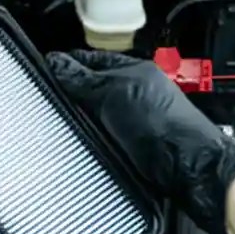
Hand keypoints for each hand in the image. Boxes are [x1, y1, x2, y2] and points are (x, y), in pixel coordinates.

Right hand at [46, 50, 234, 233]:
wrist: (191, 172)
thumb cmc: (166, 129)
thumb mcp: (115, 95)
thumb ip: (83, 79)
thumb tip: (56, 63)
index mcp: (135, 72)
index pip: (90, 61)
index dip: (66, 64)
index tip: (42, 71)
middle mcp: (137, 95)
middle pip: (93, 90)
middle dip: (71, 96)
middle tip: (47, 101)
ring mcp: (138, 122)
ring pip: (99, 116)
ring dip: (82, 122)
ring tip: (62, 125)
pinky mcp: (137, 149)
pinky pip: (106, 140)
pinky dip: (93, 142)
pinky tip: (84, 147)